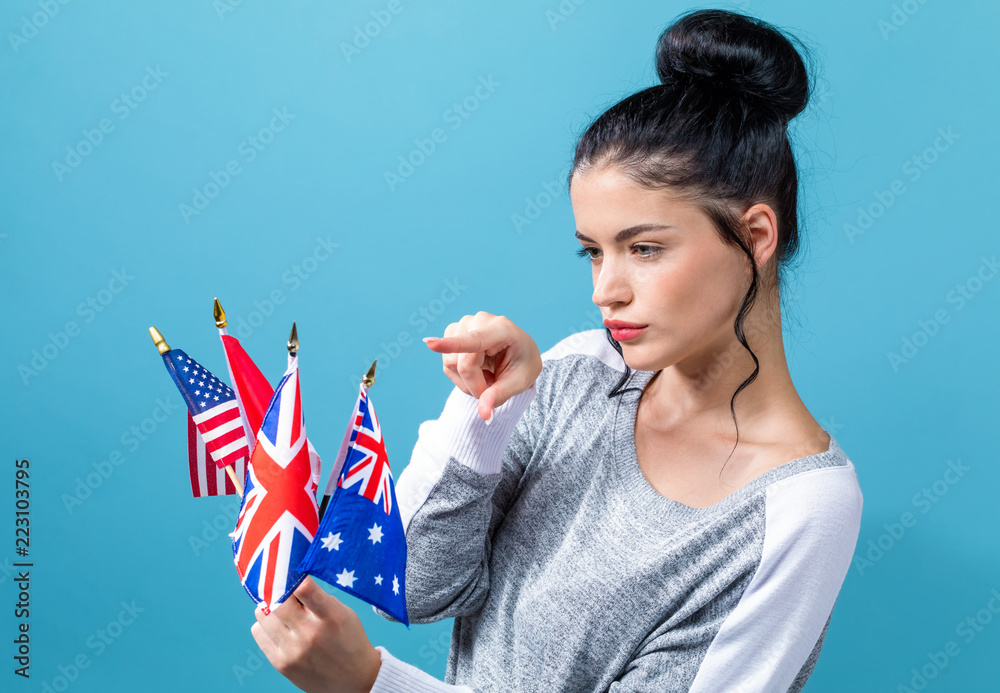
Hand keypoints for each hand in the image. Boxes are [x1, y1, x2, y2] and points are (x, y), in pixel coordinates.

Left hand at [250, 576, 381, 692]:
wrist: (355, 681)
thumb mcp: (344, 613)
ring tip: (278, 607)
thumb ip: (318, 598)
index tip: (290, 568)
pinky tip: (276, 625)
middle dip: (278, 589)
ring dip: (268, 606)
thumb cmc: (349, 641)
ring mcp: (293, 650)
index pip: (305, 588)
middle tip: (280, 587)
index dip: (293, 574)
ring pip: (263, 614)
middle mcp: (310, 633)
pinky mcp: (281, 663)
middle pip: (277, 600)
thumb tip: (290, 580)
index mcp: (331, 616)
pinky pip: (258, 632)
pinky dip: (264, 624)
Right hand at [423, 311, 541, 420]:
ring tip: (487, 375)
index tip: (430, 344)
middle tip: (494, 386)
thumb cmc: (522, 364)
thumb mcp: (520, 382)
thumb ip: (499, 396)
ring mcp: (463, 325)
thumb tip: (484, 414)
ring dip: (467, 381)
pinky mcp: (451, 333)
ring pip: (450, 364)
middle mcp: (479, 321)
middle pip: (462, 364)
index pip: (475, 341)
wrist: (519, 352)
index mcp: (502, 329)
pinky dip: (460, 377)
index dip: (453, 344)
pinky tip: (476, 370)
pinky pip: (446, 365)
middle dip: (475, 385)